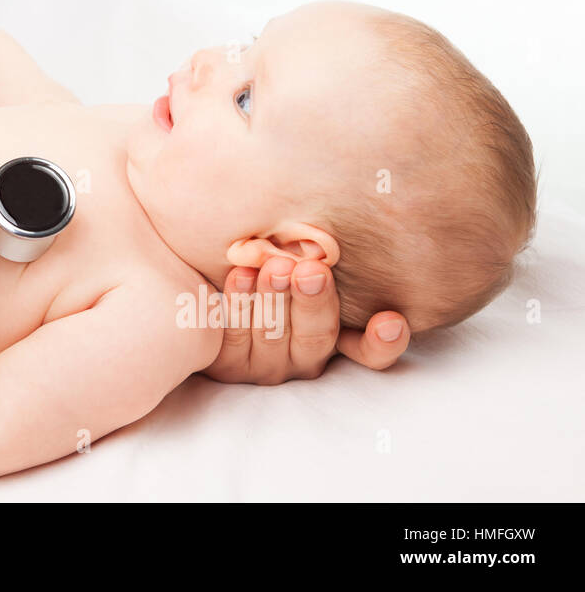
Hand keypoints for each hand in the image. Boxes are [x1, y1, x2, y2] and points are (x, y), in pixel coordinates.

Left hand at [203, 256, 411, 383]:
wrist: (208, 289)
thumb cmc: (270, 264)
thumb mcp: (300, 261)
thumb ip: (322, 257)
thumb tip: (337, 233)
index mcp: (334, 339)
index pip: (371, 353)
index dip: (383, 342)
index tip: (390, 321)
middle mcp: (303, 358)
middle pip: (317, 337)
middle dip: (314, 301)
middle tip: (312, 270)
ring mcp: (265, 365)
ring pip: (274, 335)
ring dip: (275, 299)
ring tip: (274, 266)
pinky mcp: (227, 364)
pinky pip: (233, 336)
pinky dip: (239, 303)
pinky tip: (240, 275)